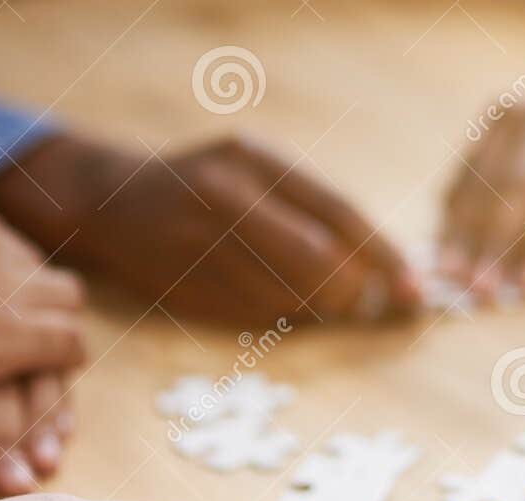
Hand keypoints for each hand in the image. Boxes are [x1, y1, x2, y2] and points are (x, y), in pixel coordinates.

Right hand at [0, 134, 417, 325]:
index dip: (383, 255)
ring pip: (288, 296)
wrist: (110, 201)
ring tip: (321, 302)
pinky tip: (275, 305)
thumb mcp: (255, 176)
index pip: (338, 212)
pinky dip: (279, 319)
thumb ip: (312, 214)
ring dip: (317, 310)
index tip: (414, 287)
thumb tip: (384, 274)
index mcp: (253, 159)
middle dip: (351, 291)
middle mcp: (225, 194)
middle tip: (364, 303)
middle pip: (317, 259)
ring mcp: (200, 241)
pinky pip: (255, 317)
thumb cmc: (204, 190)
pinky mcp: (186, 285)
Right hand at [0, 182, 85, 436]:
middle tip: (31, 351)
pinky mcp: (5, 331)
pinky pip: (68, 343)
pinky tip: (50, 396)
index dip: (7, 284)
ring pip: (66, 303)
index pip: (3, 242)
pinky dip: (64, 368)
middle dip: (36, 309)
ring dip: (56, 338)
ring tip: (46, 378)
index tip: (1, 316)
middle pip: (37, 270)